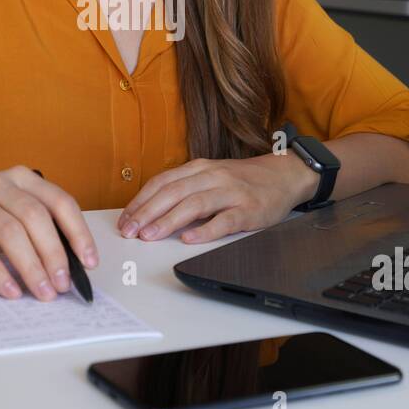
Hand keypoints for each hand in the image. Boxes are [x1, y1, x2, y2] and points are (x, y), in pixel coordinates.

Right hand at [0, 166, 97, 300]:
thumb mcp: (13, 216)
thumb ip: (39, 231)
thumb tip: (71, 268)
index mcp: (22, 178)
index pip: (60, 202)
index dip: (79, 233)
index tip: (89, 263)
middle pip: (36, 218)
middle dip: (55, 255)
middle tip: (63, 284)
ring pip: (11, 233)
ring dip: (31, 267)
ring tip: (43, 292)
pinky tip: (11, 291)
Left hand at [116, 154, 317, 244]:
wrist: (284, 174)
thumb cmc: (242, 180)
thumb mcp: (210, 176)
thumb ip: (185, 189)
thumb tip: (150, 211)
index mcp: (199, 168)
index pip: (162, 182)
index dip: (140, 201)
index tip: (124, 219)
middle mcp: (213, 176)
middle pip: (173, 192)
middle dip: (147, 212)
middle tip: (129, 231)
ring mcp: (231, 192)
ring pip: (195, 204)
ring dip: (168, 220)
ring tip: (150, 236)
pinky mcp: (249, 209)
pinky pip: (225, 220)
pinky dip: (205, 231)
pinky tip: (189, 240)